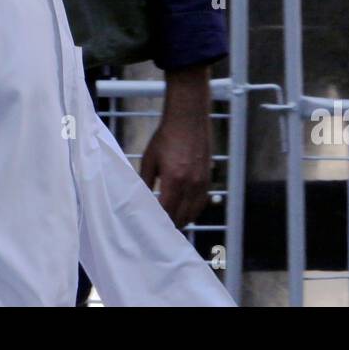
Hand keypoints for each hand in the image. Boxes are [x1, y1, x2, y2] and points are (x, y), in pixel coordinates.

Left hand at [140, 68, 211, 227]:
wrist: (188, 118)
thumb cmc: (166, 136)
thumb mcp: (149, 159)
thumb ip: (145, 182)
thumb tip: (140, 199)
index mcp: (174, 179)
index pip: (167, 211)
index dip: (159, 222)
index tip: (150, 227)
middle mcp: (191, 184)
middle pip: (181, 216)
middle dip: (170, 225)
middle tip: (158, 230)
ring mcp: (202, 182)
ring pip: (194, 213)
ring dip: (182, 220)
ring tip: (171, 224)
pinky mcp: (208, 178)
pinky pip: (202, 203)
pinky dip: (193, 211)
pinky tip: (185, 212)